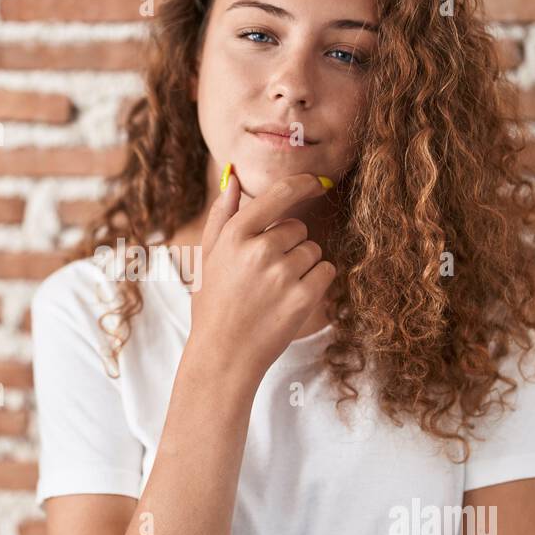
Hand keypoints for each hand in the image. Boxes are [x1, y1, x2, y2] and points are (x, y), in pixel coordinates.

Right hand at [188, 166, 334, 381]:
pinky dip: (317, 283)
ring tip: (276, 291)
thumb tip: (233, 178)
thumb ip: (221, 216)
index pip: (279, 194)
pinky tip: (292, 299)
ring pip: (314, 251)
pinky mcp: (303, 297)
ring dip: (303, 267)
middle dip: (290, 246)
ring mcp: (282, 274)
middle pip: (299, 228)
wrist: (223, 355)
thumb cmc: (214, 304)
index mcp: (235, 235)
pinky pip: (326, 271)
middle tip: (267, 275)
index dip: (303, 183)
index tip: (317, 182)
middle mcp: (259, 250)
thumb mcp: (207, 258)